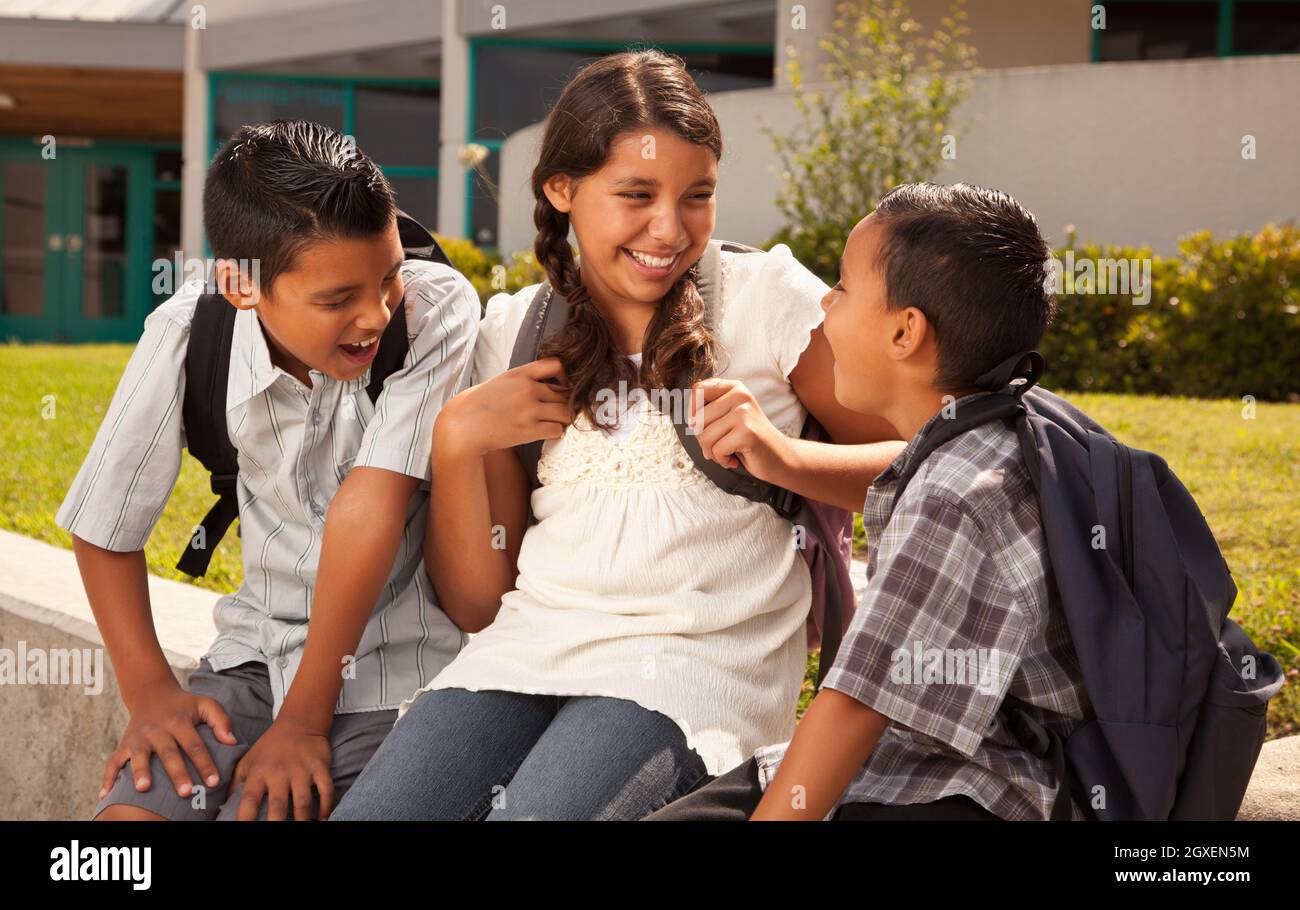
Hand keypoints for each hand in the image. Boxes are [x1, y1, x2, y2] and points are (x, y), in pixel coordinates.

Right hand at [101, 677, 237, 800]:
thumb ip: (221, 720)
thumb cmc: (184, 705)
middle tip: (186, 792)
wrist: (152, 693)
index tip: (214, 782)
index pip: (195, 744)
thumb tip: (232, 742)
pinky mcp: (124, 744)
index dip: (205, 763)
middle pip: (169, 753)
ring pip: (139, 756)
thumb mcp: (206, 704)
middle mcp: (158, 730)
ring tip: (144, 789)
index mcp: (179, 721)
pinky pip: (113, 761)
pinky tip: (105, 795)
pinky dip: (108, 778)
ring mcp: (139, 738)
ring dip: (140, 772)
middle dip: (177, 773)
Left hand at [230, 716, 333, 820]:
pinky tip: (323, 819)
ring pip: (303, 802)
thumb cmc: (270, 747)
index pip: (249, 799)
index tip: (244, 830)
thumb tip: (223, 806)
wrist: (299, 723)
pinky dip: (327, 806)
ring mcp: (302, 769)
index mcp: (259, 773)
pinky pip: (326, 790)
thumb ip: (235, 783)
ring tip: (302, 830)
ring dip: (302, 820)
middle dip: (276, 824)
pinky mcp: (320, 767)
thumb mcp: (248, 761)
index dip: (245, 818)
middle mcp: (280, 772)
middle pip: (278, 805)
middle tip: (277, 834)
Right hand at [437, 357, 572, 456]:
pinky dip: (556, 432)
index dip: (565, 376)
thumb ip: (524, 379)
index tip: (561, 386)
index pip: (556, 365)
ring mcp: (529, 410)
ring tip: (555, 421)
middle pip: (566, 394)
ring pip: (566, 413)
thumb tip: (549, 383)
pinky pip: (557, 430)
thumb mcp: (502, 381)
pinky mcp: (529, 430)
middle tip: (559, 410)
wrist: (463, 426)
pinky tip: (547, 431)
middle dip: (565, 402)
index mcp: (520, 374)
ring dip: (563, 418)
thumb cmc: (481, 404)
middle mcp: (527, 390)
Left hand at [688, 377, 792, 483]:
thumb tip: (688, 420)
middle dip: (703, 440)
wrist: (779, 458)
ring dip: (713, 452)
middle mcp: (740, 395)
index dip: (693, 411)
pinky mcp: (747, 432)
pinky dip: (723, 460)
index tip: (703, 425)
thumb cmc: (748, 440)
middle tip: (721, 445)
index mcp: (734, 388)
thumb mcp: (728, 418)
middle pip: (697, 419)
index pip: (697, 389)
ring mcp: (744, 412)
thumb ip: (709, 411)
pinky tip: (736, 459)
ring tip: (729, 451)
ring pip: (705, 436)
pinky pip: (717, 450)